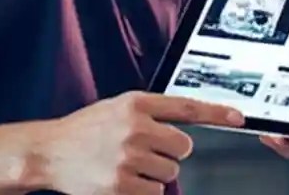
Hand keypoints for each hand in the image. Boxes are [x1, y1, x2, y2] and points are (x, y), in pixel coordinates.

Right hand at [39, 91, 244, 194]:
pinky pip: (155, 193)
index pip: (186, 106)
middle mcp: (134, 127)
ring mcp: (128, 157)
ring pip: (170, 172)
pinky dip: (144, 191)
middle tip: (144, 151)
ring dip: (155, 174)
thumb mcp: (117, 108)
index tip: (239, 117)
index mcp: (135, 103)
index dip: (217, 112)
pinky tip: (123, 181)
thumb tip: (186, 125)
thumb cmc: (85, 131)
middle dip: (169, 153)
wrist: (50, 152)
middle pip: (183, 147)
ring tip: (127, 165)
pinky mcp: (122, 185)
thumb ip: (150, 113)